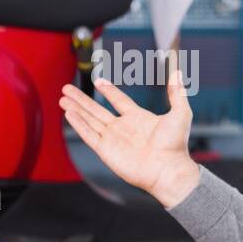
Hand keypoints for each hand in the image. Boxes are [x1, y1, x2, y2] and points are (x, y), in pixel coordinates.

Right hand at [58, 67, 200, 208]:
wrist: (168, 169)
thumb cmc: (176, 145)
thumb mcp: (180, 113)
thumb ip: (176, 93)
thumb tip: (177, 72)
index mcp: (138, 118)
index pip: (119, 100)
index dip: (108, 90)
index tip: (98, 81)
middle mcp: (123, 128)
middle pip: (96, 109)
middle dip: (81, 99)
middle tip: (67, 88)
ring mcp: (113, 139)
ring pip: (89, 120)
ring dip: (76, 109)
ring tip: (62, 99)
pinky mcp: (106, 150)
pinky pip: (88, 134)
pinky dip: (78, 124)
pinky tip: (69, 114)